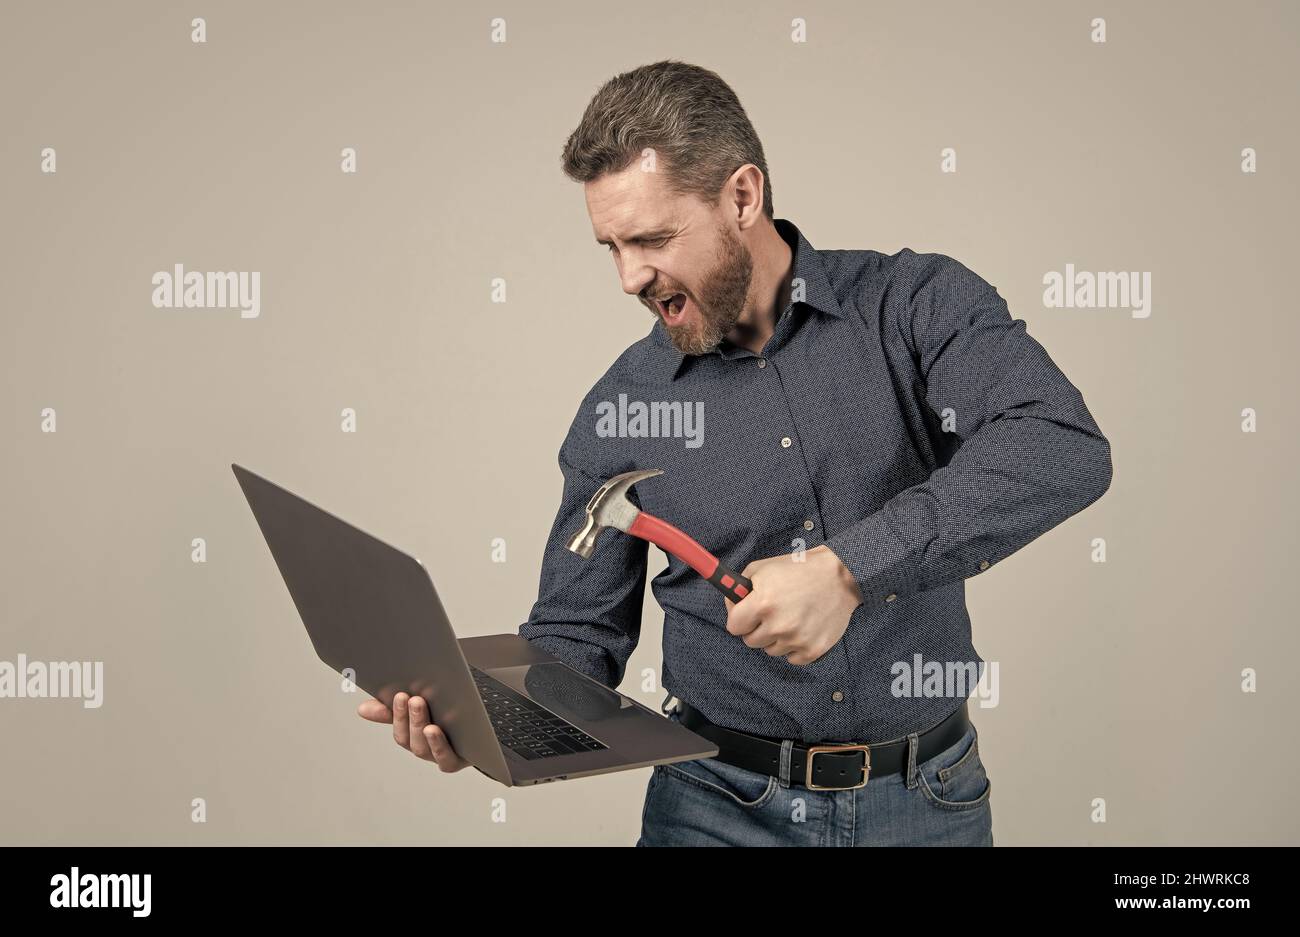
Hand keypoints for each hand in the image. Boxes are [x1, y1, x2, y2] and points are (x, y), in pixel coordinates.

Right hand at [357, 691, 468, 771]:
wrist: (494, 723)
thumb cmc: (456, 711)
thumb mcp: (429, 703)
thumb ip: (397, 708)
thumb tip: (362, 709)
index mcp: (414, 733)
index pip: (398, 727)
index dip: (393, 713)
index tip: (396, 694)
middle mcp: (425, 747)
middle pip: (408, 738)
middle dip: (405, 716)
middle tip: (409, 696)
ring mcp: (441, 755)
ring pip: (422, 748)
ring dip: (418, 726)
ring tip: (420, 706)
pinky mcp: (459, 761)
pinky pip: (445, 759)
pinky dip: (438, 746)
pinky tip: (434, 730)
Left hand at [724, 544, 863, 665]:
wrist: (839, 576)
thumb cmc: (799, 569)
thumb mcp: (762, 568)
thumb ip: (739, 587)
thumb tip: (731, 605)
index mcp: (762, 603)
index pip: (734, 627)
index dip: (740, 618)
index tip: (748, 614)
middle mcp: (778, 625)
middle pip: (751, 641)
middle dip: (757, 628)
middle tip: (772, 614)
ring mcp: (796, 640)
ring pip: (771, 651)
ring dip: (777, 638)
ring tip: (792, 617)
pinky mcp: (813, 651)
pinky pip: (791, 658)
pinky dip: (795, 647)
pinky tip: (803, 628)